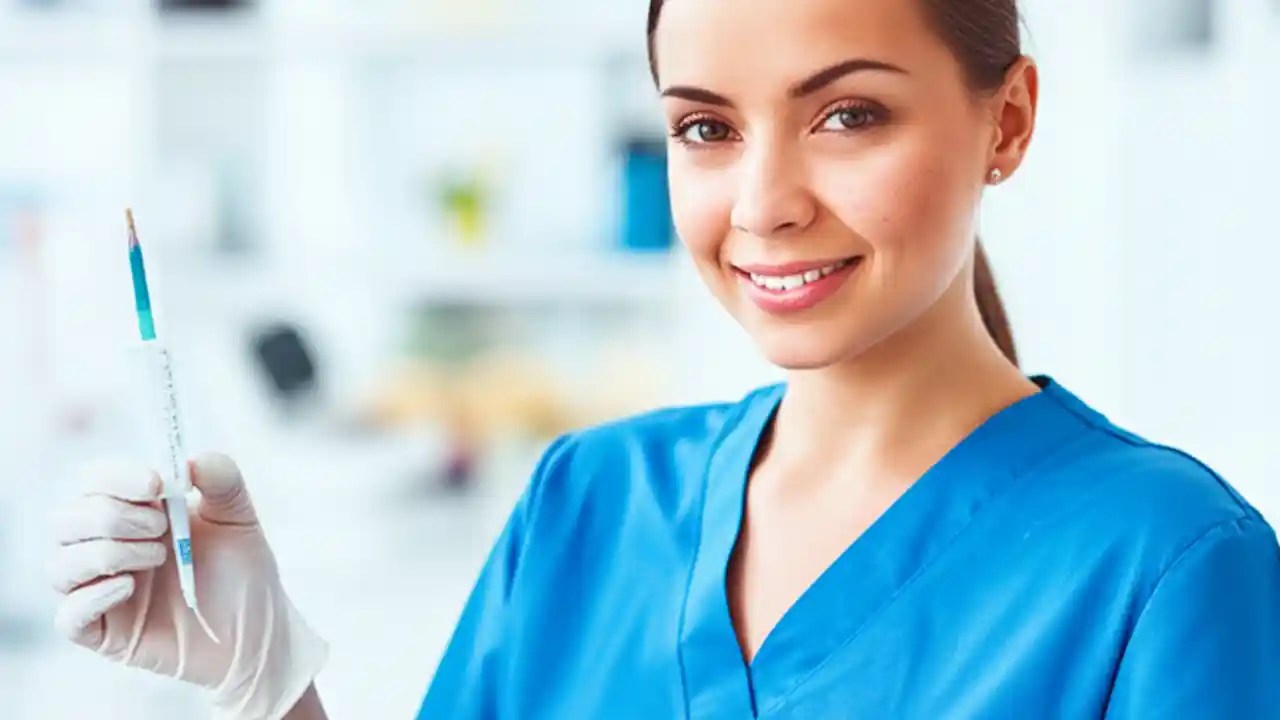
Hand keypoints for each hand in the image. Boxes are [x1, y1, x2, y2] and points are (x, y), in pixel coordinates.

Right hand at [49, 453, 327, 719]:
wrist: (258, 631)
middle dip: (110, 516)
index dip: (116, 477)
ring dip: (107, 552)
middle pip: (66, 520)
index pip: (94, 482)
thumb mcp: (238, 517)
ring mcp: (101, 590)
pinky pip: (67, 616)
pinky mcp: (104, 632)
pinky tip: (130, 587)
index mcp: (132, 512)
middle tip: (161, 527)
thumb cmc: (242, 570)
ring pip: (61, 564)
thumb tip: (190, 458)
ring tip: (160, 557)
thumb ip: (221, 479)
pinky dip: (92, 597)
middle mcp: (107, 547)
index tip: (157, 485)